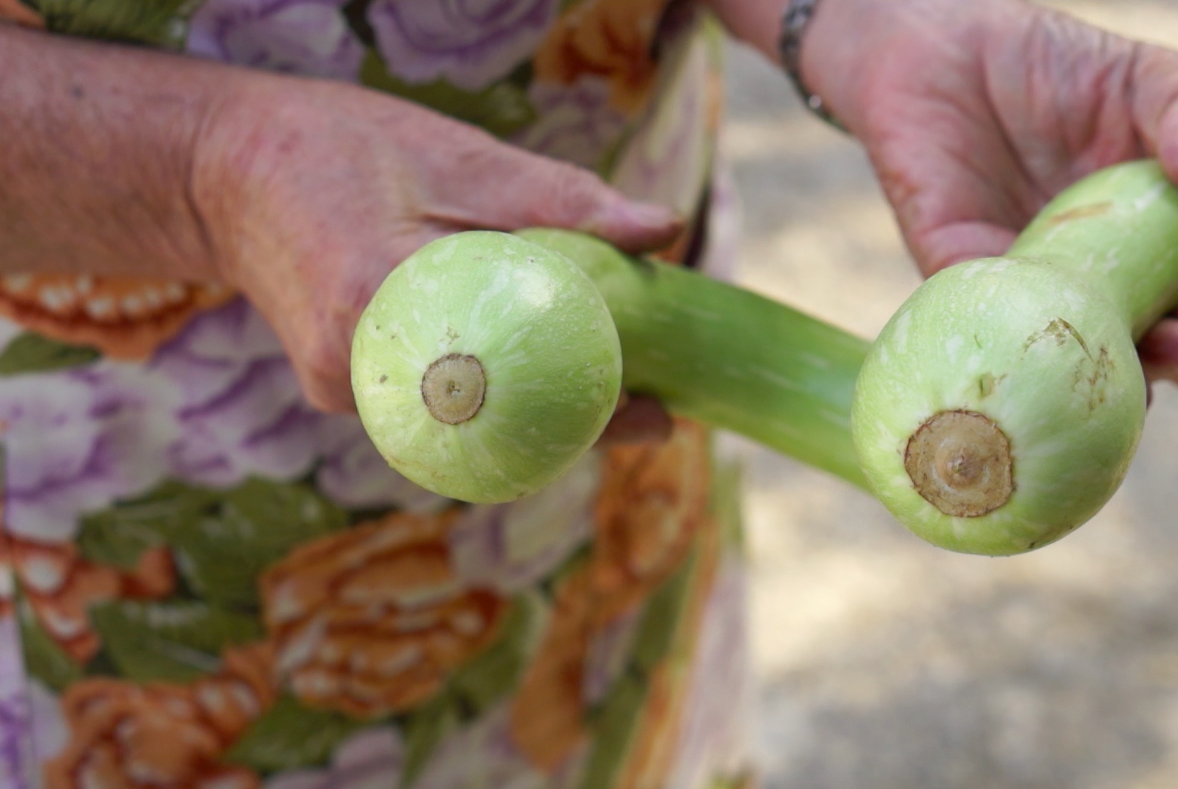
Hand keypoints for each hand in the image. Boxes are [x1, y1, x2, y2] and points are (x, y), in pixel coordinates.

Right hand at [194, 72, 682, 413]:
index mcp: (380, 296)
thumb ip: (565, 201)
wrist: (228, 175)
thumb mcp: (463, 157)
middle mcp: (356, 365)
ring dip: (537, 414)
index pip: (510, 376)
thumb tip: (664, 228)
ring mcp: (345, 392)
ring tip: (610, 392)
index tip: (653, 413)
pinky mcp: (343, 395)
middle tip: (655, 413)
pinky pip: (436, 413)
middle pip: (494, 421)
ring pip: (466, 427)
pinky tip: (534, 375)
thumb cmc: (344, 150)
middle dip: (577, 424)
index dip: (587, 407)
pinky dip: (491, 397)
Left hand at [796, 0, 1177, 392]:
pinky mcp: (956, 278)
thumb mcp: (1141, 76)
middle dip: (1175, 364)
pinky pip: (983, 331)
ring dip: (1098, 375)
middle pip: (1144, 360)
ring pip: (1063, 364)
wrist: (948, 54)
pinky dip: (1009, 345)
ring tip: (1126, 357)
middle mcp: (1092, 287)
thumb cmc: (1055, 69)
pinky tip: (1031, 340)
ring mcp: (1026, 291)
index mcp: (1152, 251)